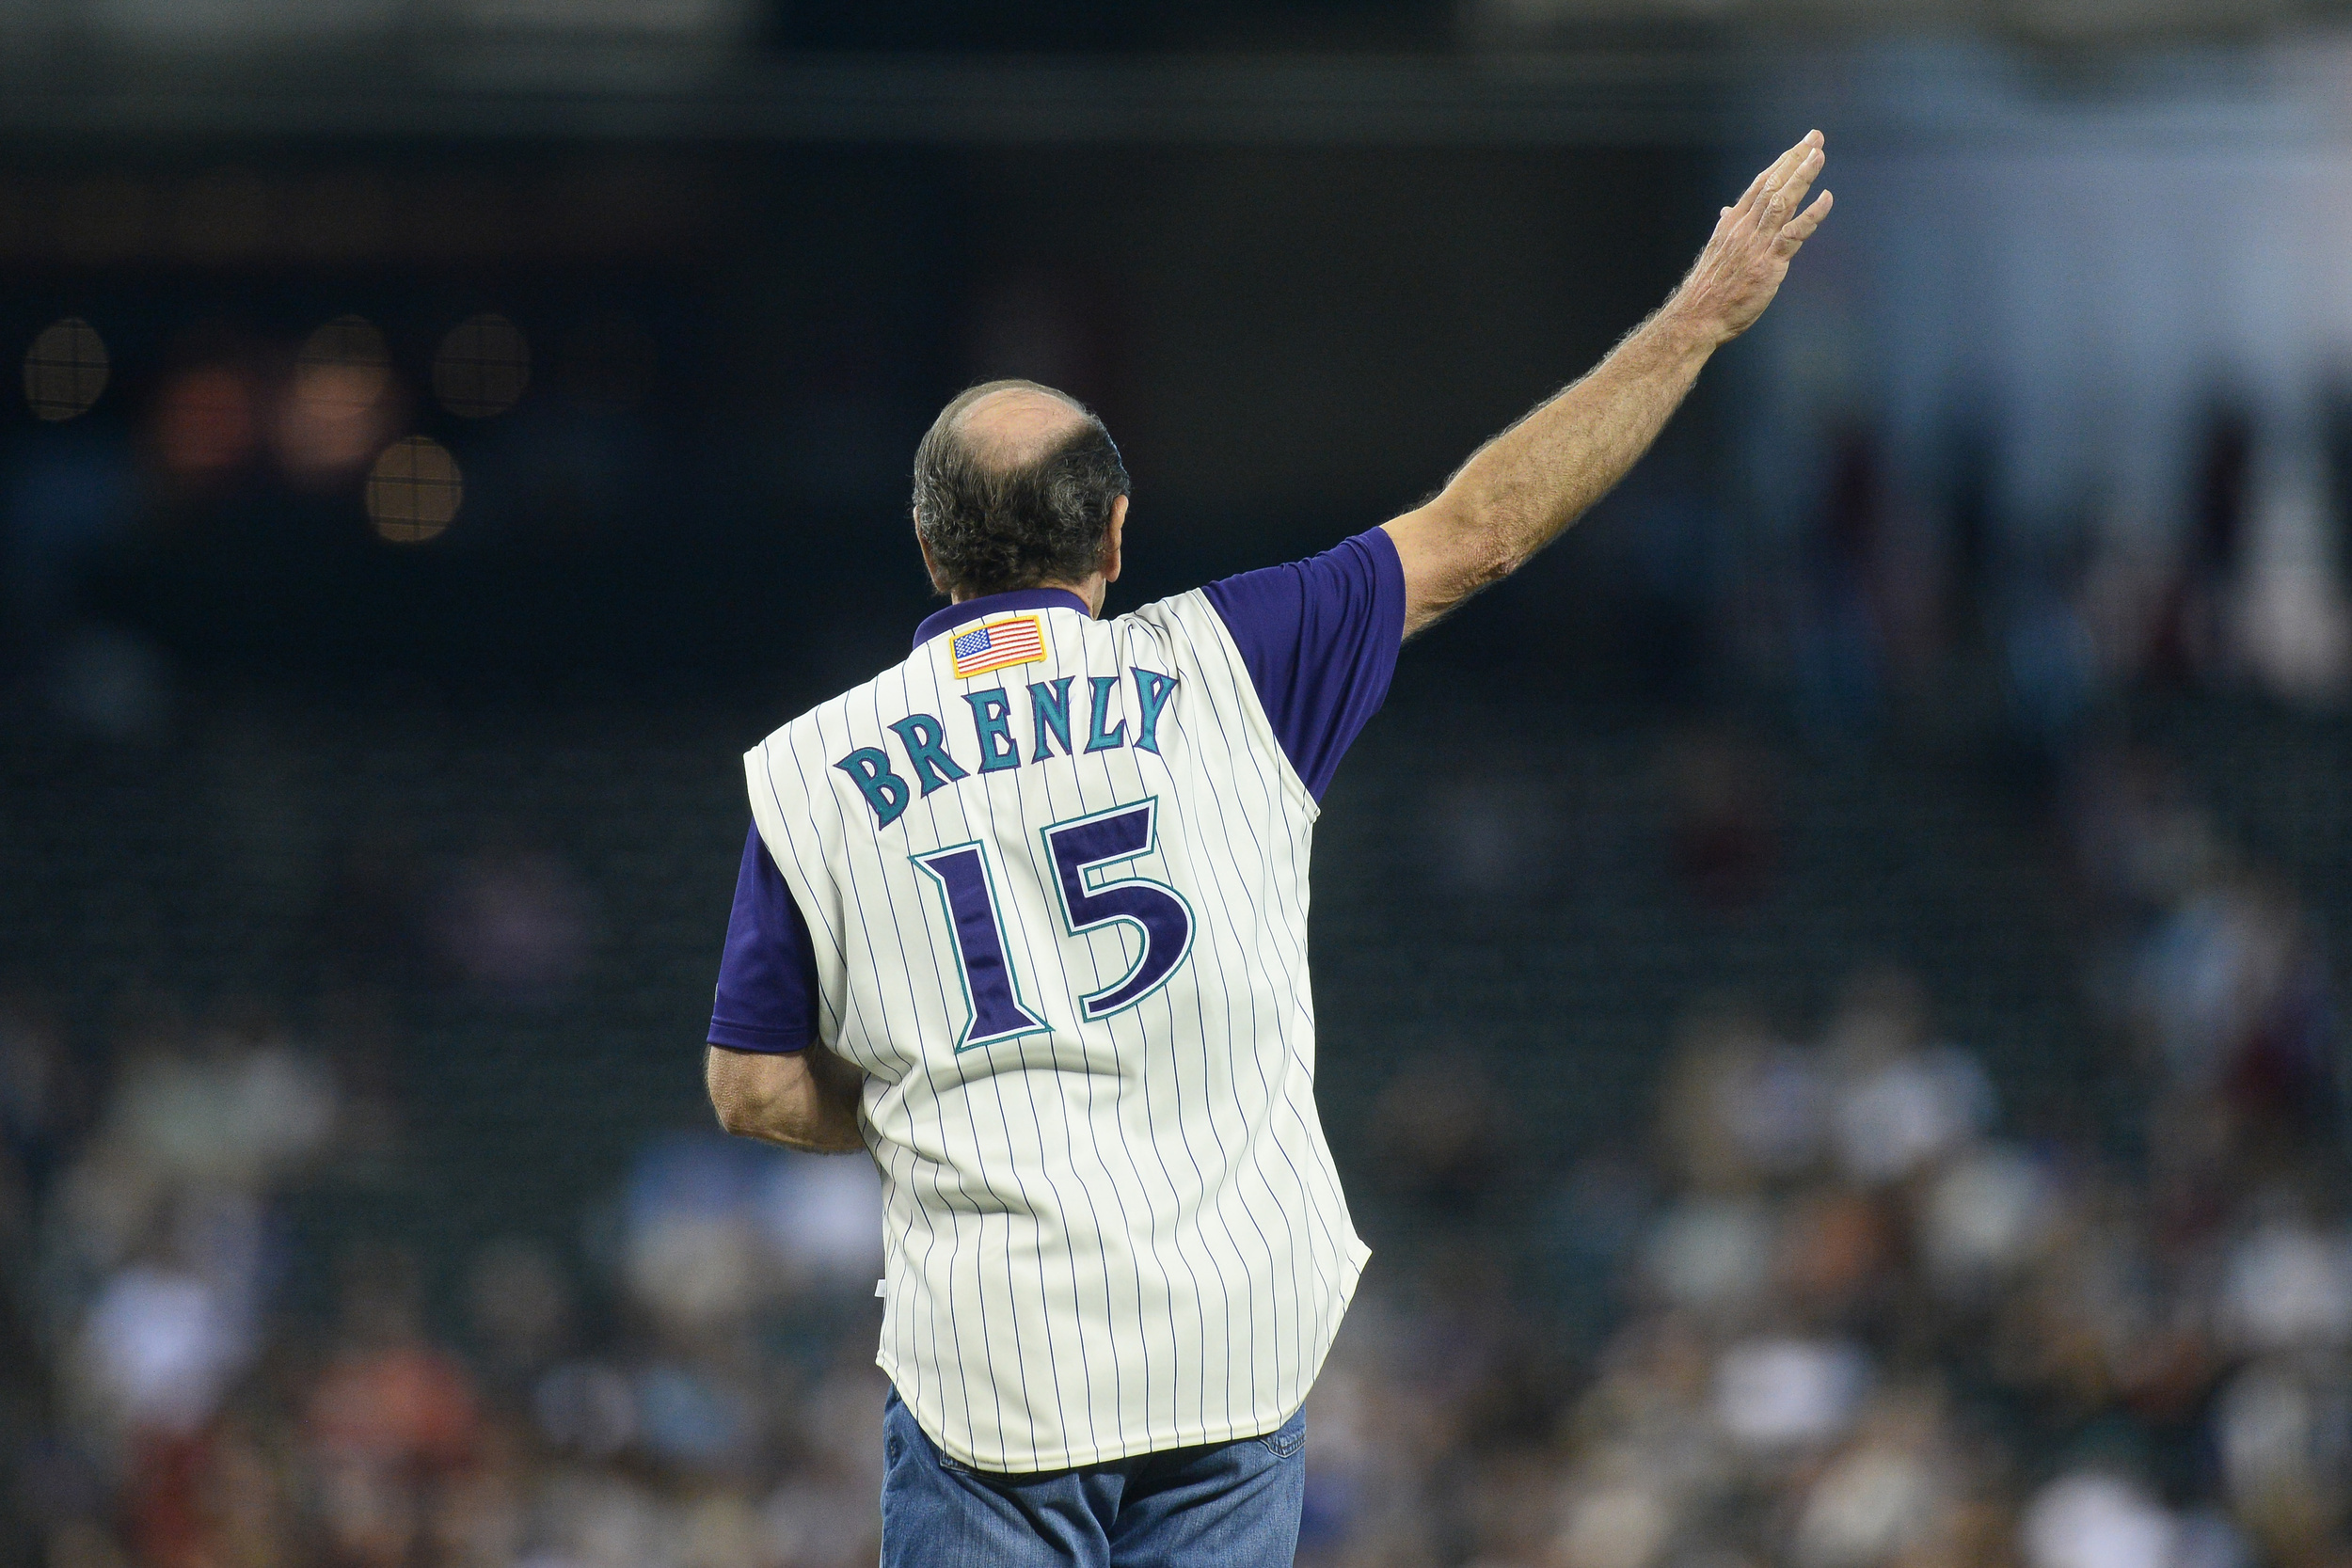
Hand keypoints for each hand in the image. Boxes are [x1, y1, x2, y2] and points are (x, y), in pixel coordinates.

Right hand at [1670, 130, 1833, 346]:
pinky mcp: (1768, 262)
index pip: (1759, 185)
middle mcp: (1743, 227)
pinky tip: (1826, 198)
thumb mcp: (1717, 251)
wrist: (1697, 316)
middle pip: (1772, 185)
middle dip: (1795, 159)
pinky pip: (1794, 233)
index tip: (1798, 146)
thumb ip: (1728, 228)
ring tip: (1819, 155)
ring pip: (1782, 201)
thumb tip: (1727, 210)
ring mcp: (1756, 243)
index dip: (1781, 163)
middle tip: (1815, 137)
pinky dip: (1812, 214)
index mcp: (1732, 223)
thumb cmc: (1709, 289)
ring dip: (1802, 176)